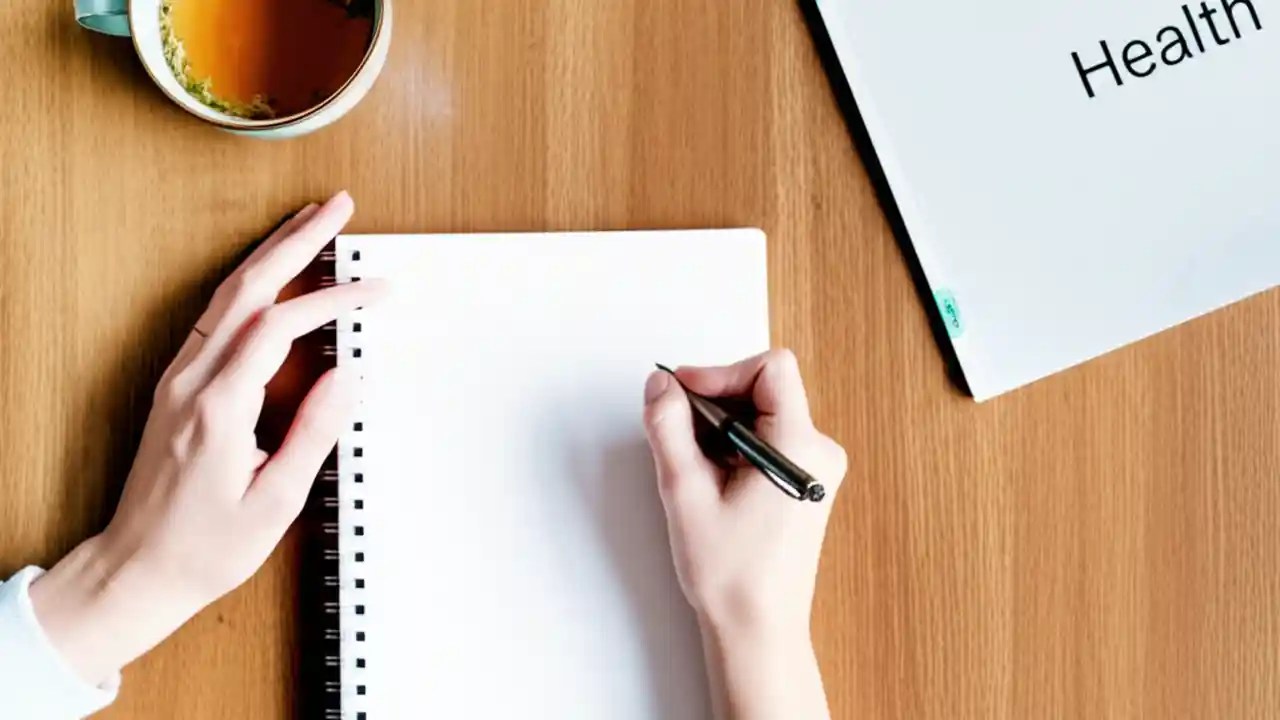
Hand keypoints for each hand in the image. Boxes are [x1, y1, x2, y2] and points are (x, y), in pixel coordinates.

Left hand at [30, 191, 383, 685]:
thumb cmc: (204, 546)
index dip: (331, 300)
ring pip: (225, 294)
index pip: (280, 326)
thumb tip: (349, 375)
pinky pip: (214, 315)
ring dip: (270, 252)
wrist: (139, 567)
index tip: (372, 291)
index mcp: (218, 408)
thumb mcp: (276, 502)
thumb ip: (314, 432)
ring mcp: (177, 379)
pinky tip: (269, 274)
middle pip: (247, 287)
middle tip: (336, 207)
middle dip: (296, 240)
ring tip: (309, 223)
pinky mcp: (175, 386)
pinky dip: (248, 282)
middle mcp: (190, 382)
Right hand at [643, 350, 845, 719]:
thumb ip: (668, 429)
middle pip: (763, 388)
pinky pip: (765, 438)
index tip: (683, 394)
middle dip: (714, 403)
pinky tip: (712, 482)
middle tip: (680, 439)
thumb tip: (661, 385)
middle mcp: (818, 452)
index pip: (771, 368)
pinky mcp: (804, 481)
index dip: (721, 372)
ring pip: (760, 413)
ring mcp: (814, 468)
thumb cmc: (731, 575)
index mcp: (800, 448)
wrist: (757, 628)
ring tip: (696, 471)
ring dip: (720, 429)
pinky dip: (732, 447)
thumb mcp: (685, 493)